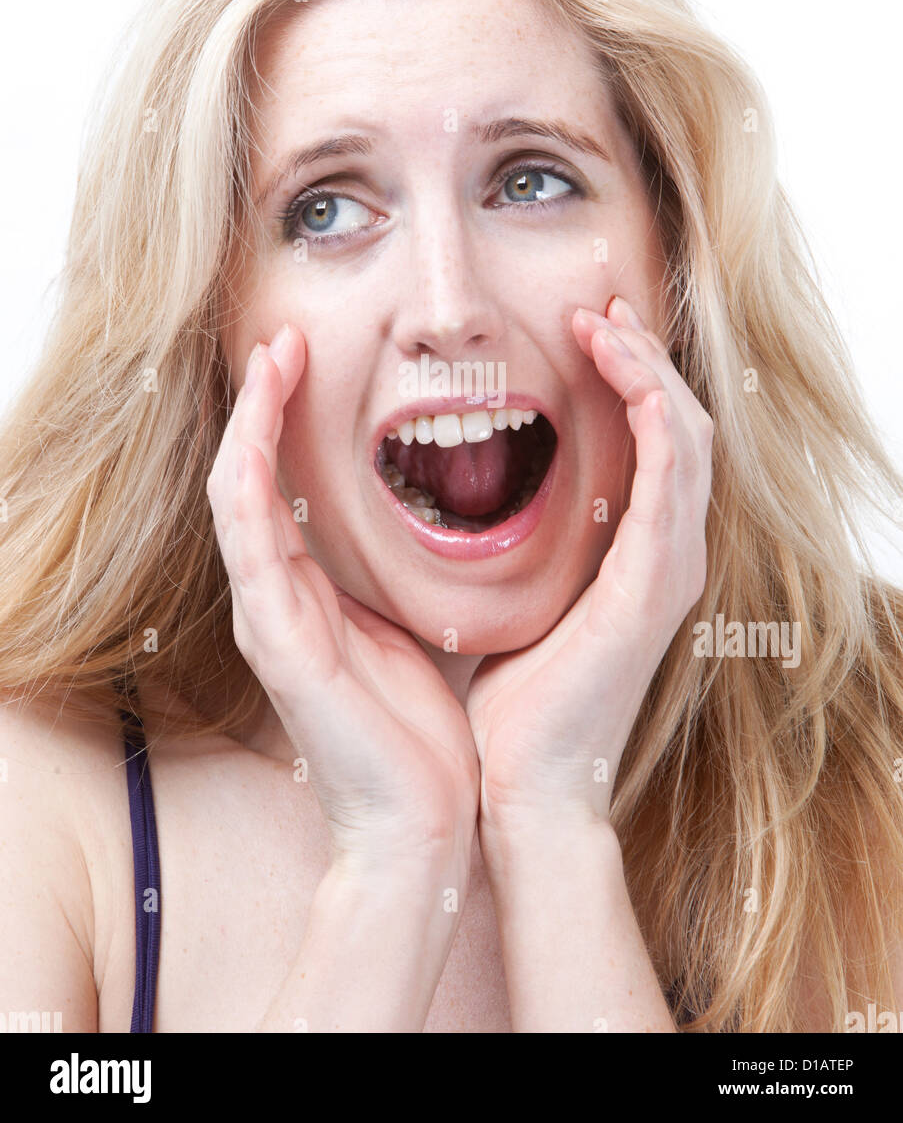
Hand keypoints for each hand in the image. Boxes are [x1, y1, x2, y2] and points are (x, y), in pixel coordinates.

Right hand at [206, 324, 479, 877]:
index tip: (310, 362)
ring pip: (235, 497)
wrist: (424, 822)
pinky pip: (247, 541)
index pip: (280, 489)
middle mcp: (275, 599)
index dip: (285, 422)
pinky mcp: (274, 640)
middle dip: (261, 406)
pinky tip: (257, 432)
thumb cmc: (421, 734)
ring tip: (273, 359)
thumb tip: (432, 524)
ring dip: (250, 423)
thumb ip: (395, 579)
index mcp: (306, 596)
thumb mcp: (408, 630)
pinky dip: (248, 478)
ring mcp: (266, 618)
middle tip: (285, 342)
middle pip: (247, 479)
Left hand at [466, 295, 712, 836]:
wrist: (518, 786)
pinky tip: (620, 364)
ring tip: (603, 319)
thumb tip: (466, 503)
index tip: (585, 332)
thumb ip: (516, 552)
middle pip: (680, 424)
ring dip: (649, 366)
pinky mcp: (656, 578)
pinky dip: (652, 407)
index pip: (653, 445)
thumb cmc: (509, 706)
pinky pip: (672, 469)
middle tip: (600, 307)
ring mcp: (670, 566)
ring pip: (686, 432)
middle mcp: (667, 555)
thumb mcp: (514, 604)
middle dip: (644, 357)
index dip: (630, 382)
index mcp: (636, 559)